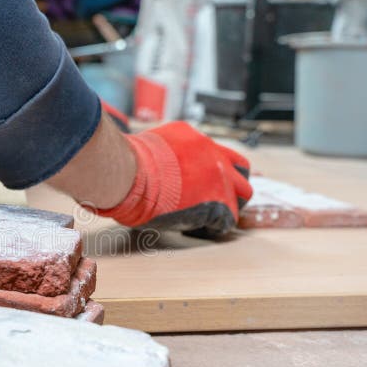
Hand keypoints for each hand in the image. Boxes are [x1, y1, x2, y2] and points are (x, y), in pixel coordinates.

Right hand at [95, 122, 251, 237]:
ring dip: (228, 206)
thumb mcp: (146, 148)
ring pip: (243, 194)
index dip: (216, 171)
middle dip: (232, 187)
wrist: (128, 174)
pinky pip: (228, 219)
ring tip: (211, 219)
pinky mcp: (217, 201)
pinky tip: (202, 229)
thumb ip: (159, 157)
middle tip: (217, 201)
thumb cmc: (124, 166)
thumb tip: (146, 169)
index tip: (206, 184)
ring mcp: (218, 177)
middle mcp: (211, 152)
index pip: (218, 153)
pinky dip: (216, 226)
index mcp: (192, 137)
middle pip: (241, 170)